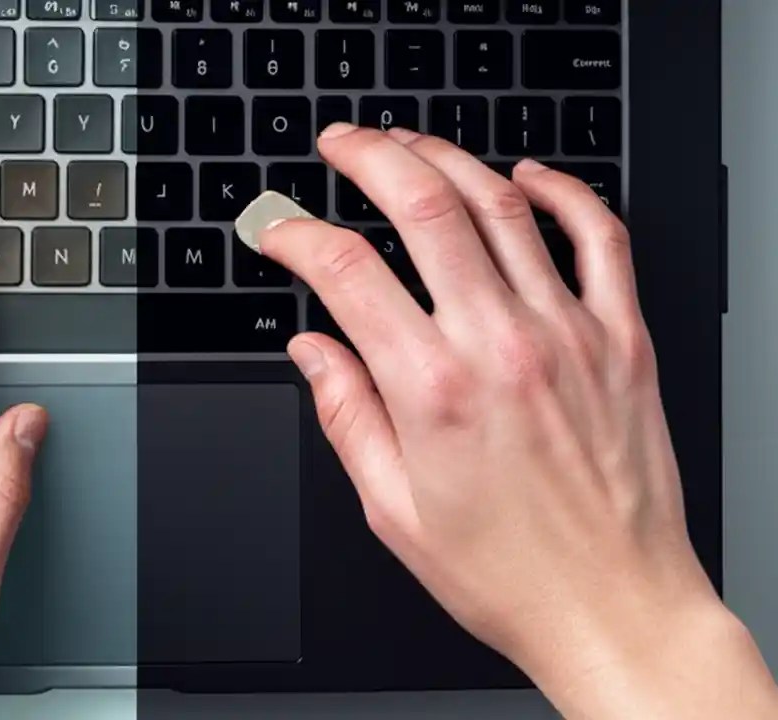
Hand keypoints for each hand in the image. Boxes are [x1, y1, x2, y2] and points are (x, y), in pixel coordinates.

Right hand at [261, 125, 777, 718]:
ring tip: (410, 146)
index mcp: (432, 390)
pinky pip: (599, 236)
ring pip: (502, 206)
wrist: (613, 608)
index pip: (344, 271)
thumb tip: (311, 350)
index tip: (277, 229)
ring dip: (447, 159)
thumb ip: (346, 413)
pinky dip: (562, 191)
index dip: (295, 232)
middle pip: (424, 207)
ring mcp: (568, 333)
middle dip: (369, 156)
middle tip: (340, 144)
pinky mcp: (622, 338)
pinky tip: (527, 177)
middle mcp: (500, 346)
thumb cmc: (507, 572)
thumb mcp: (392, 508)